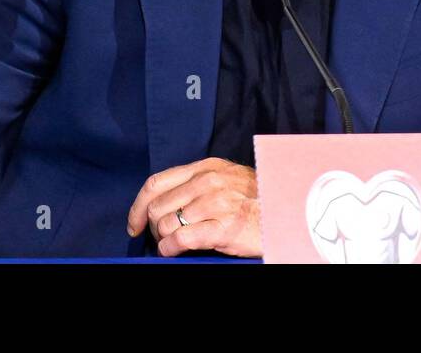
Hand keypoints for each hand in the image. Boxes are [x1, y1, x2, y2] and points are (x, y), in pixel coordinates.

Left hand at [126, 157, 261, 257]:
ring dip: (163, 239)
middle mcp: (207, 182)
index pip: (156, 183)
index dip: (138, 205)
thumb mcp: (226, 178)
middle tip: (160, 238)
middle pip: (158, 206)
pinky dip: (170, 249)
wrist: (286, 211)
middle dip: (152, 227)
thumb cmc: (255, 198)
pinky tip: (173, 252)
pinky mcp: (223, 227)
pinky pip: (181, 239)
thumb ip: (197, 182)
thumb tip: (166, 201)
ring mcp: (215, 204)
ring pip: (166, 224)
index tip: (134, 223)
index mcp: (205, 168)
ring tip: (172, 245)